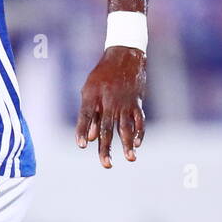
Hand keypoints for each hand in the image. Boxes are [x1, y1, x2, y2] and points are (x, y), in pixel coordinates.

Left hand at [75, 46, 145, 167]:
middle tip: (107, 165)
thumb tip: (92, 139)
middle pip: (106, 127)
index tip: (82, 146)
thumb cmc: (102, 76)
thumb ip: (90, 115)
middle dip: (106, 148)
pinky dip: (140, 132)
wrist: (124, 56)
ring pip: (126, 126)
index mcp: (92, 97)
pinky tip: (138, 144)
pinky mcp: (136, 102)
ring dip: (127, 144)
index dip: (82, 131)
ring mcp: (124, 102)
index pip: (85, 116)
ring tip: (130, 159)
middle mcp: (108, 101)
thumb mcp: (90, 91)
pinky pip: (139, 120)